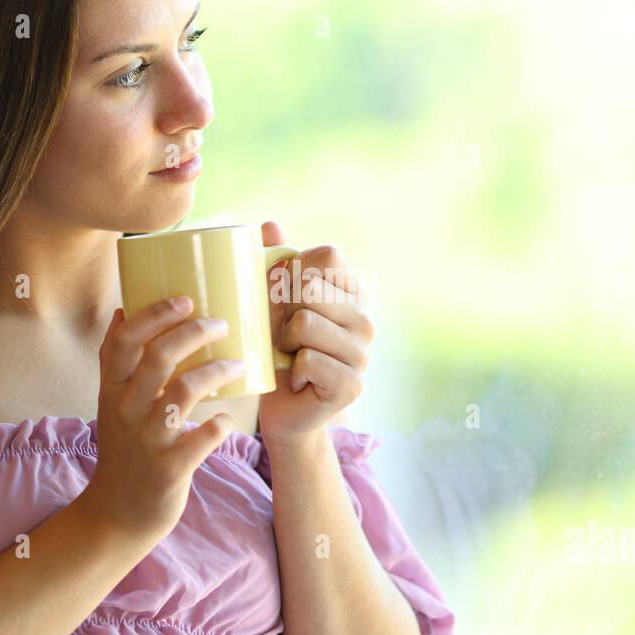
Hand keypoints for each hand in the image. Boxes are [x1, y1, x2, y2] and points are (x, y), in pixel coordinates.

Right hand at [81, 296, 245, 541]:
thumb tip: (122, 311)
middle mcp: (126, 411)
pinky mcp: (169, 468)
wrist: (117, 514)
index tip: (185, 300)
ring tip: (238, 365)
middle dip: (194, 333)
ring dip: (217, 371)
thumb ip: (116, 362)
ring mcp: (148, 441)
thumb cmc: (124, 450)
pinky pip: (202, 438)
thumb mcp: (110, 404)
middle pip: (158, 357)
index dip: (154, 315)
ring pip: (185, 392)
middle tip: (221, 324)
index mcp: (111, 391)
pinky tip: (227, 420)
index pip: (125, 341)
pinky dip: (220, 425)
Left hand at [258, 220, 373, 446]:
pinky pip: (307, 359)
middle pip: (310, 289)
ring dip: (284, 342)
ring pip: (305, 323)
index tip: (284, 294)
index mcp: (351, 292)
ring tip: (290, 357)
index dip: (295, 269)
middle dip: (283, 311)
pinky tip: (300, 381)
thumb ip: (275, 263)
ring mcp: (363, 352)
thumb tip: (269, 224)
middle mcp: (365, 318)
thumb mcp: (272, 303)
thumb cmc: (277, 350)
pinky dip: (291, 371)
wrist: (284, 409)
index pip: (327, 255)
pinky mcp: (352, 384)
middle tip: (284, 335)